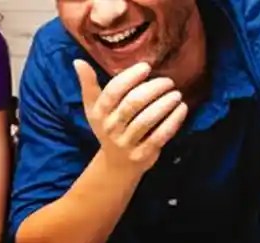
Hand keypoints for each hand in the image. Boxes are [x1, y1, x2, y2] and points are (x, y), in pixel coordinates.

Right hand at [74, 59, 188, 173]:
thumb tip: (77, 61)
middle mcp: (110, 128)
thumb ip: (88, 85)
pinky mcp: (142, 154)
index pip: (113, 92)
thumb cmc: (108, 128)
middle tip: (168, 82)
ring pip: (146, 120)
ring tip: (176, 94)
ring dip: (164, 104)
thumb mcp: (94, 108)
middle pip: (132, 104)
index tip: (146, 67)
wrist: (117, 165)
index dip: (130, 78)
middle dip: (153, 89)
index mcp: (99, 113)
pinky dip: (172, 122)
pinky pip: (159, 136)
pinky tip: (181, 109)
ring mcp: (126, 143)